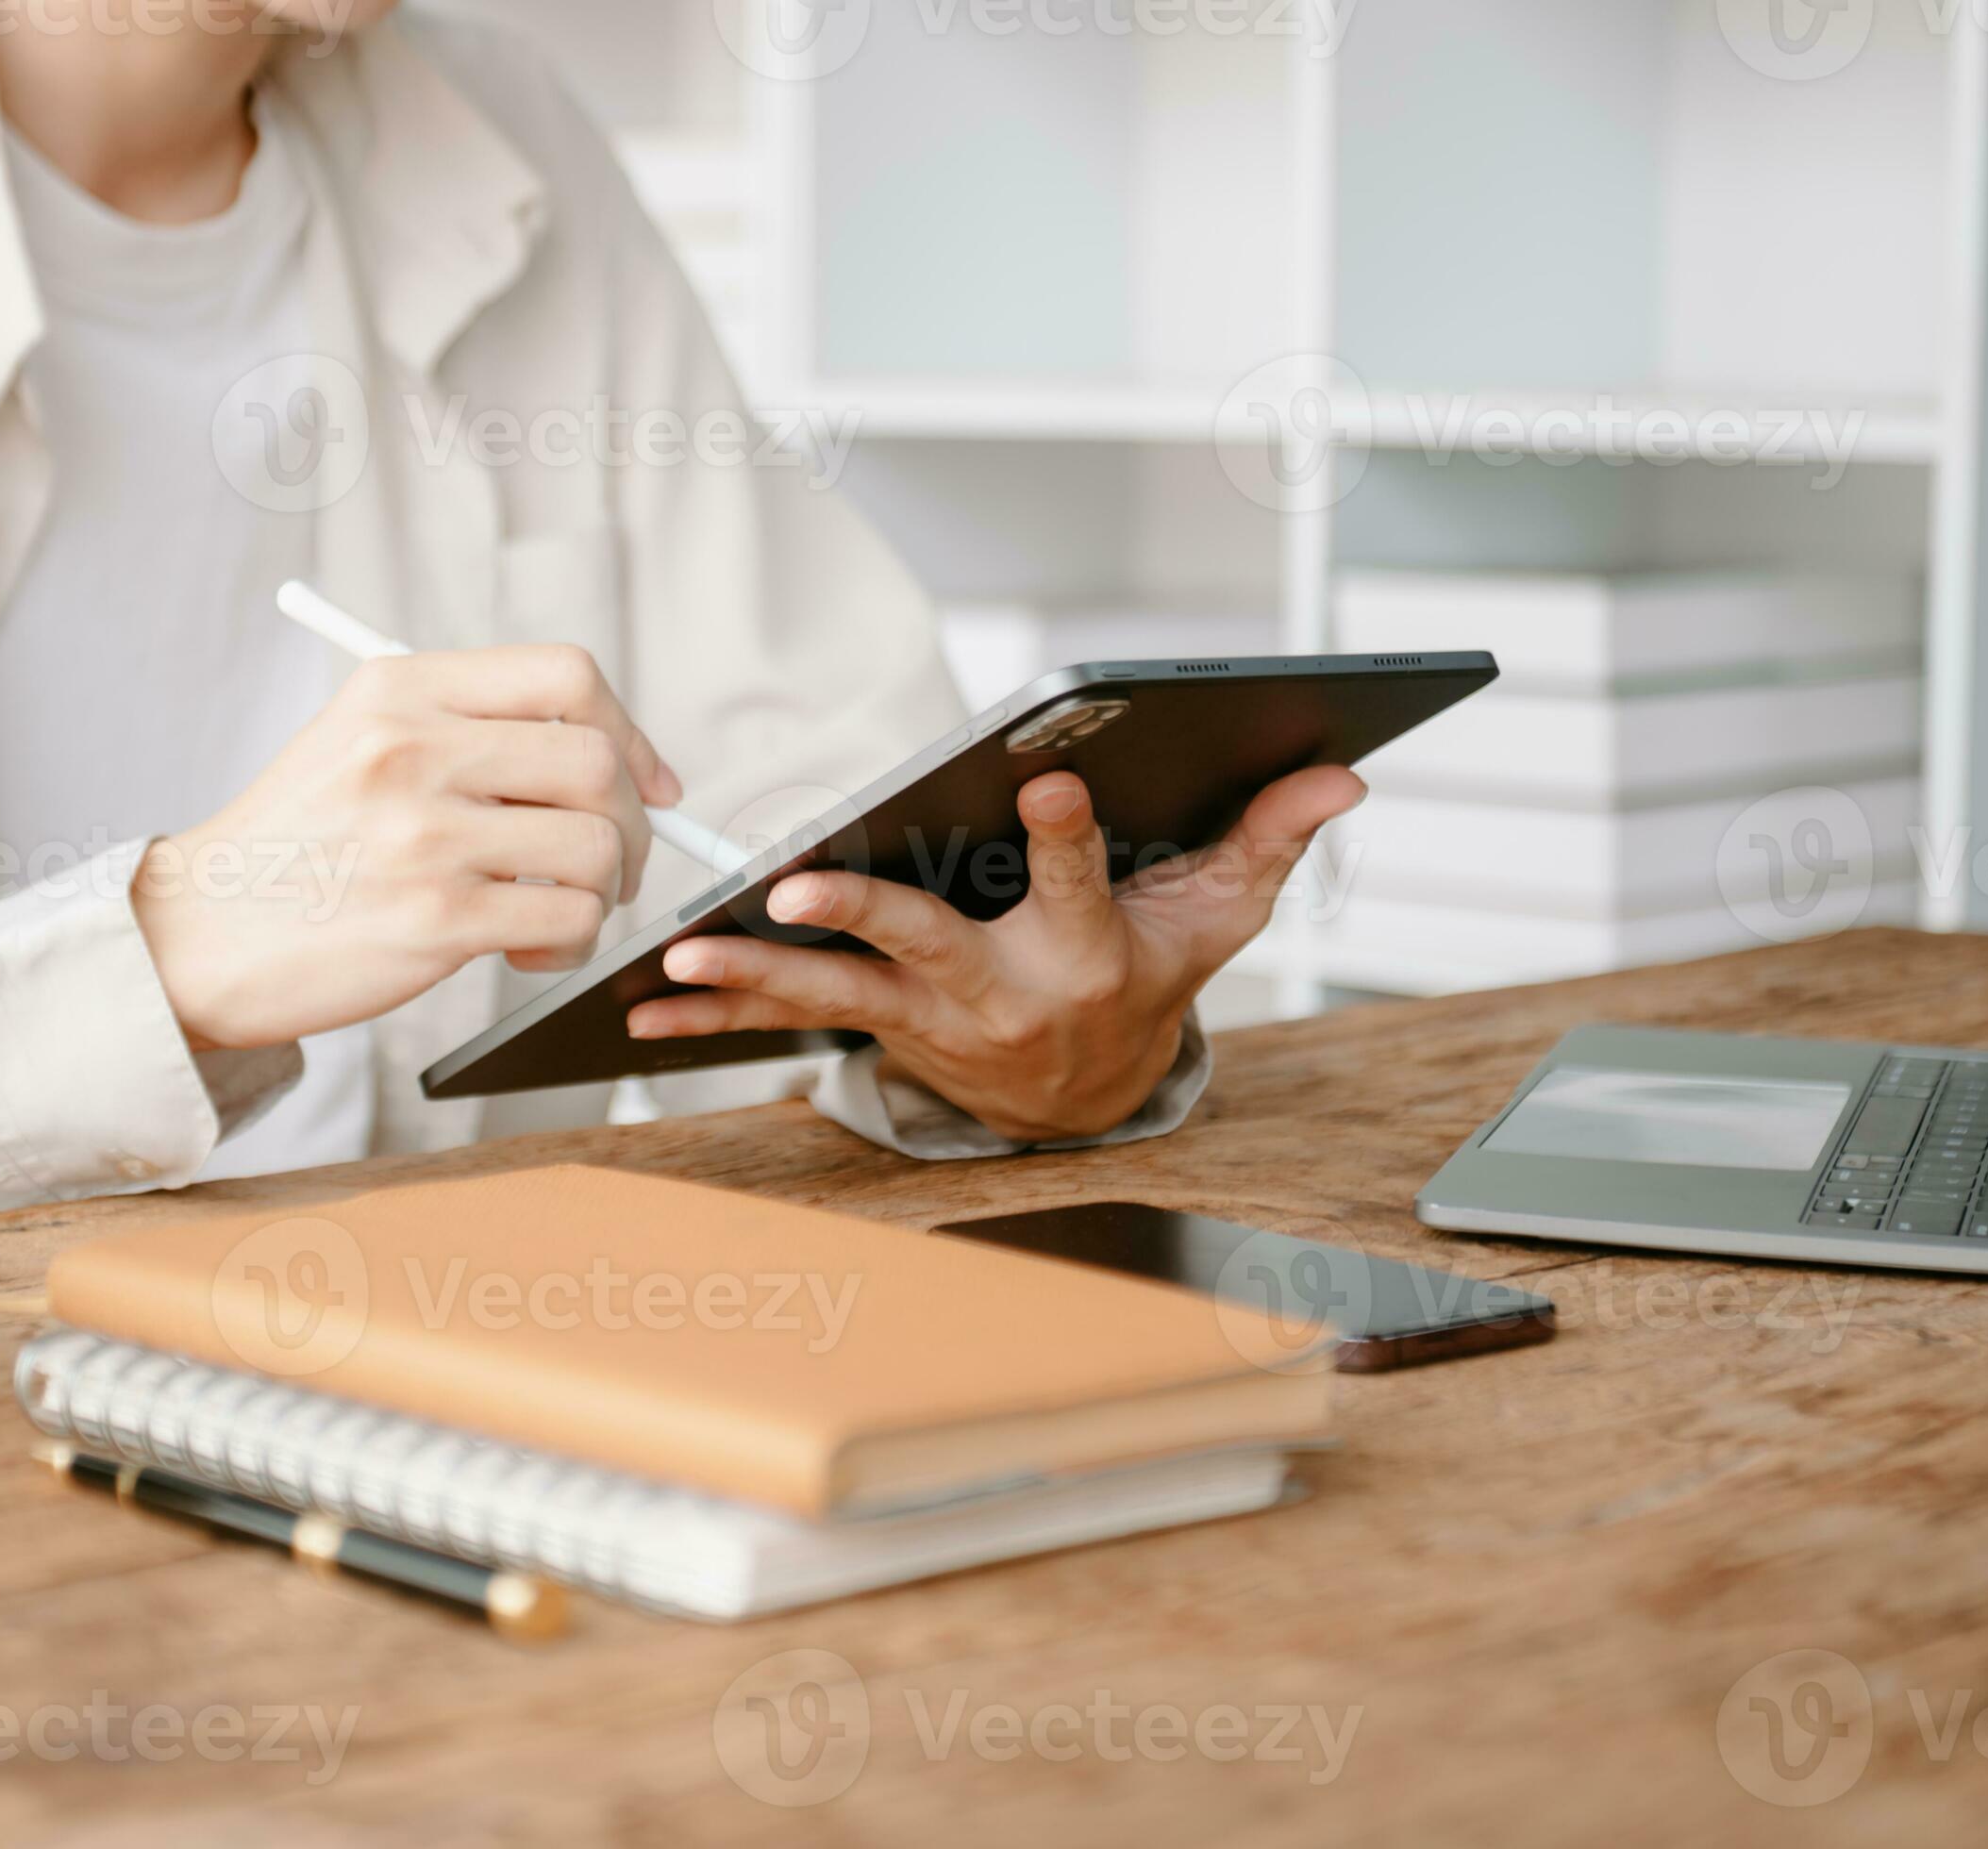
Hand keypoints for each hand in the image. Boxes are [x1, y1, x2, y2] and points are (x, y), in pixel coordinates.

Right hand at [132, 644, 680, 1048]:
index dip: (628, 729)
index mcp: (399, 690)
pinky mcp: (435, 919)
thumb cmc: (295, 847)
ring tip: (558, 910)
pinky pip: (569, 918)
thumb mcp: (357, 741)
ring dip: (604, 890)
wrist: (199, 936)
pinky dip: (571, 942)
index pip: (565, 673)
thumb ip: (466, 730)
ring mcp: (424, 834)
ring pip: (596, 845)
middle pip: (596, 760)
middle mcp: (413, 748)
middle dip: (631, 822)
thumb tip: (614, 761)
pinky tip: (528, 949)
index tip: (646, 783)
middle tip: (612, 864)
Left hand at [627, 766, 1366, 1142]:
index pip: (1080, 882)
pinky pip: (787, 1025)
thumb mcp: (1215, 920)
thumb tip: (1343, 769)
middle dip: (857, 913)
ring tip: (678, 957)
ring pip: (832, 994)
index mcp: (1086, 954)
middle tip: (792, 887)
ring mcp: (927, 1020)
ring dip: (751, 978)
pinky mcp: (877, 1031)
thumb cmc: (1148, 983)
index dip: (1067, 834)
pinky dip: (715, 1017)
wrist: (1090, 1100)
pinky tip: (644, 1004)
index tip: (1045, 779)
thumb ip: (1267, 838)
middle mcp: (998, 994)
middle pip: (923, 944)